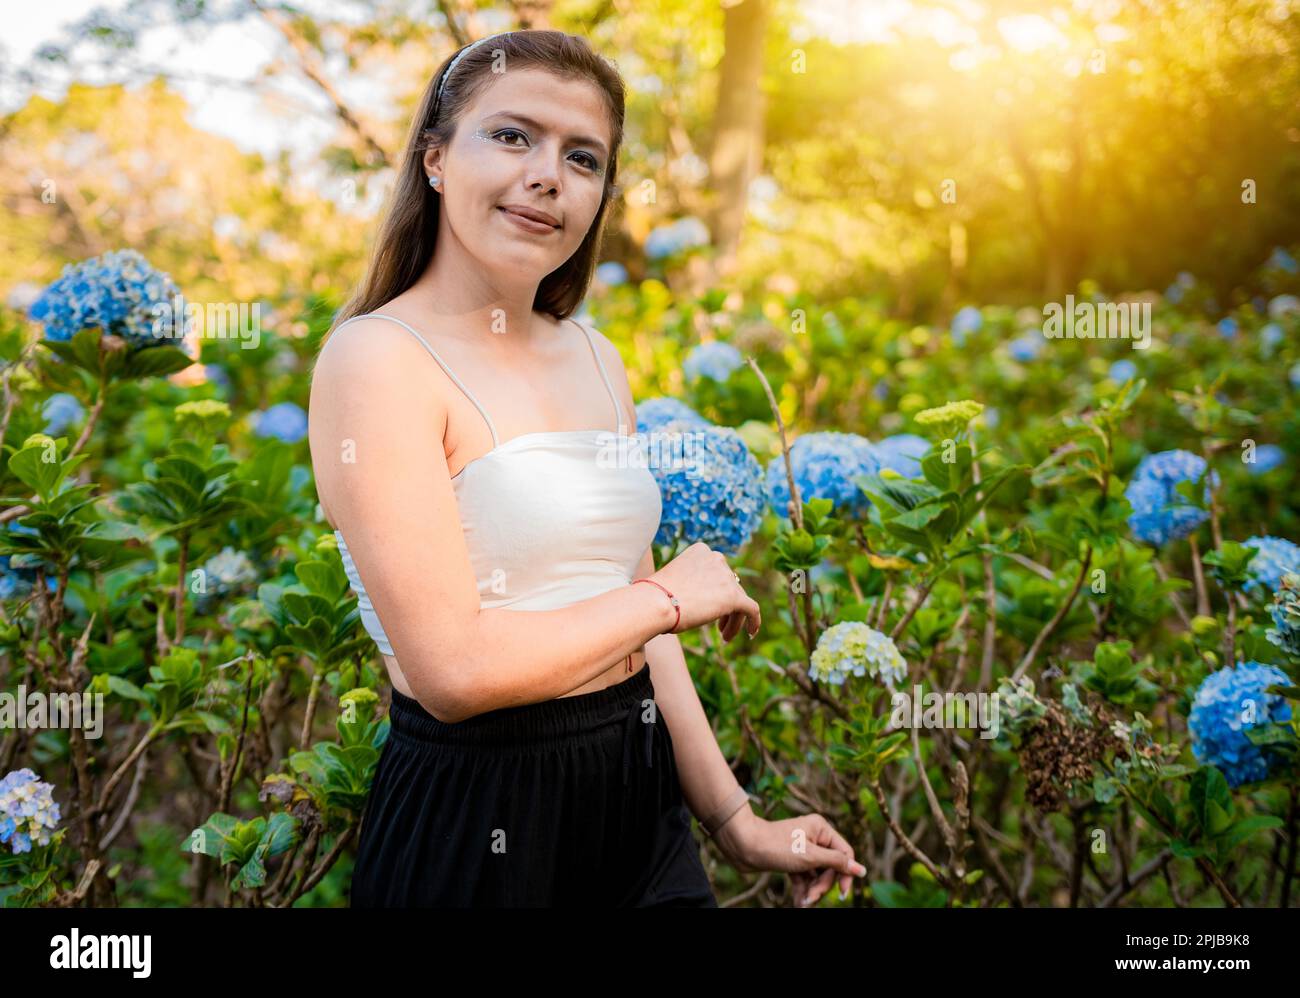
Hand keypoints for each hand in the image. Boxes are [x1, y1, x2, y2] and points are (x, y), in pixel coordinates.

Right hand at [649, 542, 760, 639]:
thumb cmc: (654, 597)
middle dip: (726, 607)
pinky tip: (750, 634)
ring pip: (740, 601)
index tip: (709, 607)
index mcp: (701, 551)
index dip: (717, 591)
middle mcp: (716, 559)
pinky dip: (754, 621)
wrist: (655, 602)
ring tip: (725, 637)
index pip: (718, 572)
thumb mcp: (673, 580)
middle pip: (729, 586)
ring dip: (733, 620)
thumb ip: (690, 583)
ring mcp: (726, 576)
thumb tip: (697, 599)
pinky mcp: (733, 596)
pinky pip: (752, 609)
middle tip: (719, 628)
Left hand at [711, 808, 865, 906]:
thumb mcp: (809, 856)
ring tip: (802, 902)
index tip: (842, 894)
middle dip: (823, 885)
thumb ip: (837, 863)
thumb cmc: (775, 846)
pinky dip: (802, 889)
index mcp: (821, 828)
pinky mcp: (792, 860)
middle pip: (831, 867)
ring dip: (812, 890)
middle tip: (811, 898)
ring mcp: (802, 849)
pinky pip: (804, 877)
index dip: (846, 874)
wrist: (742, 846)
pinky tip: (798, 901)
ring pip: (817, 874)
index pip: (845, 854)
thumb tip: (862, 869)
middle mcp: (814, 836)